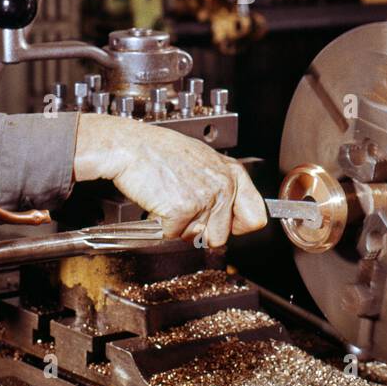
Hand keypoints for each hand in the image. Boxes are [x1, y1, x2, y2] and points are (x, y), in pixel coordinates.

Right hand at [72, 113, 267, 247]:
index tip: (227, 226)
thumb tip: (230, 212)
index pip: (256, 216)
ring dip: (179, 226)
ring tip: (169, 199)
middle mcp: (223, 185)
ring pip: (196, 238)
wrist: (130, 146)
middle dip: (200, 229)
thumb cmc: (158, 150)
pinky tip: (157, 202)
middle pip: (222, 236)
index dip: (237, 226)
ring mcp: (204, 198)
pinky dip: (160, 225)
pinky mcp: (182, 210)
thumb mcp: (202, 159)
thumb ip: (219, 183)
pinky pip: (172, 235)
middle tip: (183, 207)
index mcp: (231, 172)